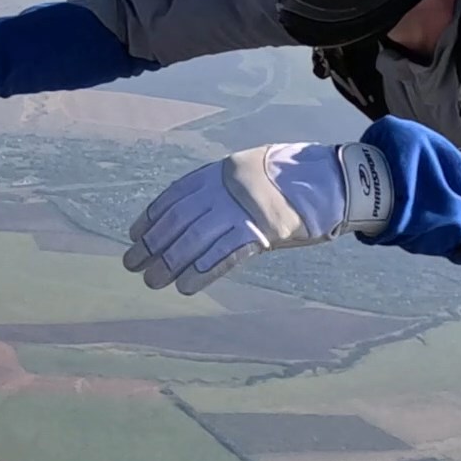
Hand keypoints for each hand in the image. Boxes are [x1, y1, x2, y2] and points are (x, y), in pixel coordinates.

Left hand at [121, 142, 384, 294]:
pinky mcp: (263, 232)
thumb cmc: (285, 180)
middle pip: (178, 221)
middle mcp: (224, 191)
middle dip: (152, 245)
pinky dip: (203, 271)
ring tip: (153, 281)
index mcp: (217, 174)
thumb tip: (189, 215)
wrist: (328, 179)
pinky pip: (226, 255)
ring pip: (195, 240)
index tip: (134, 236)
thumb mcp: (246, 175)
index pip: (173, 197)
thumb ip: (219, 191)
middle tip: (132, 265)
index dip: (151, 218)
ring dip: (171, 263)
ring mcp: (242, 211)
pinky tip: (186, 286)